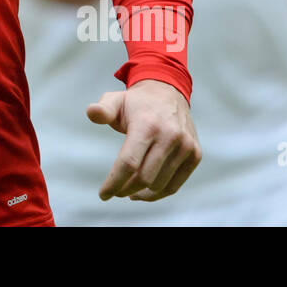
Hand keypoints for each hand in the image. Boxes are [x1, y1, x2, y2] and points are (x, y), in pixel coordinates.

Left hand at [88, 78, 200, 201]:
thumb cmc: (137, 103)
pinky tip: (144, 193)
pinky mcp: (194, 154)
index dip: (114, 182)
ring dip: (141, 194)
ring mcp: (185, 146)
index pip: (129, 162)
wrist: (168, 92)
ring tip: (128, 192)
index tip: (103, 194)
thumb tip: (91, 112)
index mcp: (147, 124)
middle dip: (125, 189)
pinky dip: (158, 194)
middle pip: (144, 177)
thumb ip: (102, 109)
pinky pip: (175, 185)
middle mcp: (169, 136)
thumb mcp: (116, 100)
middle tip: (115, 191)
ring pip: (160, 185)